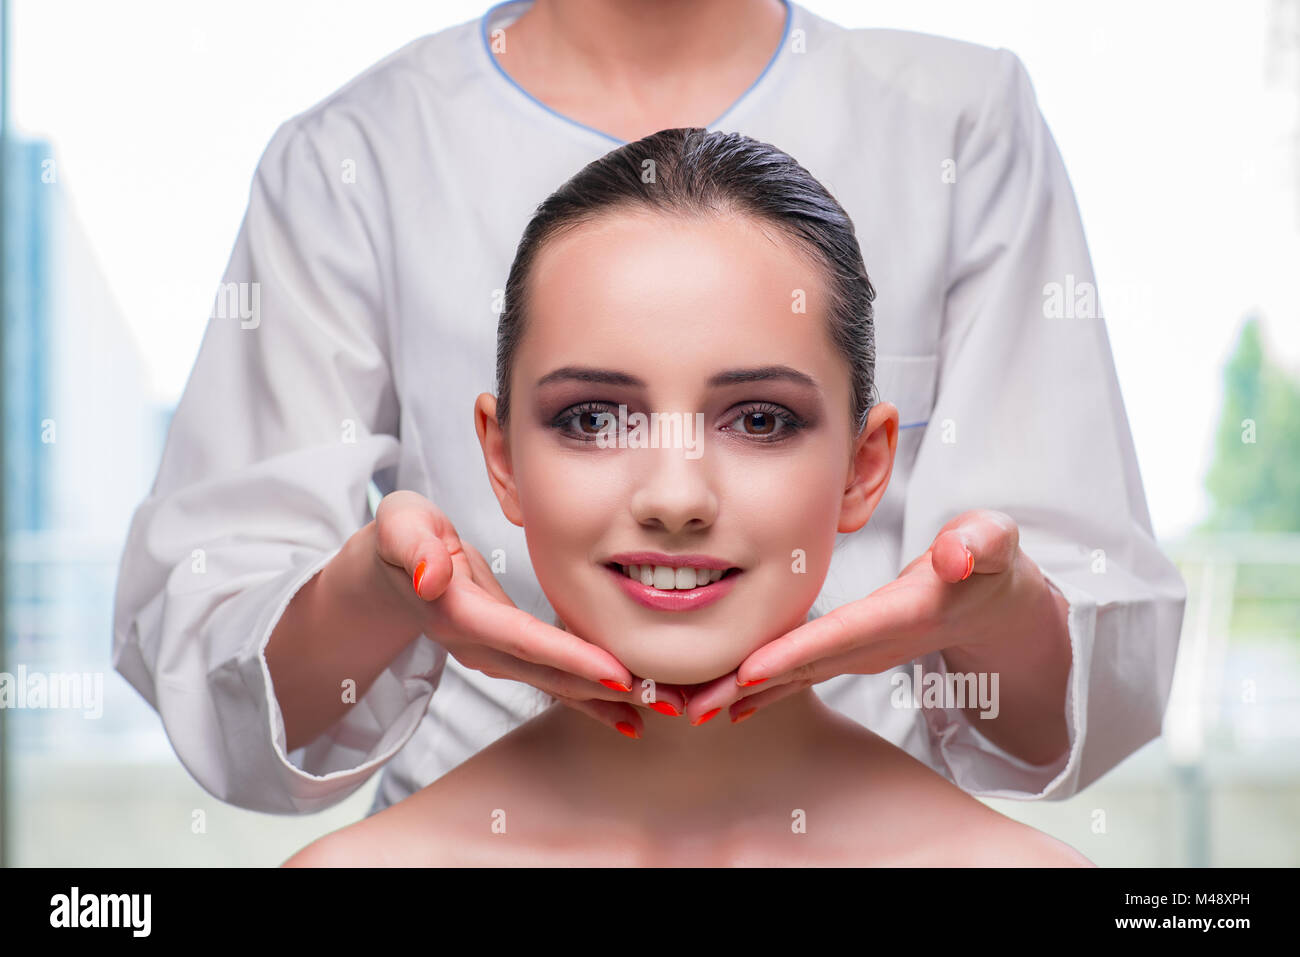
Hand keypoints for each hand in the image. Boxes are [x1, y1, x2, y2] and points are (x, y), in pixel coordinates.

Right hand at [373, 491, 686, 737]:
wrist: (388, 572)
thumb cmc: (402, 537)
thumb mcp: (399, 525)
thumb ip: (411, 544)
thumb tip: (430, 576)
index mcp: (460, 613)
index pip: (525, 639)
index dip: (572, 657)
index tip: (618, 672)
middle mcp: (480, 646)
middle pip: (551, 673)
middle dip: (609, 688)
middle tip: (664, 698)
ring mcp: (494, 657)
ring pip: (558, 684)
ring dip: (610, 698)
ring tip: (662, 706)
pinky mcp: (509, 656)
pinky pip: (556, 681)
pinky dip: (593, 697)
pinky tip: (629, 713)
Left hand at [678, 509, 1071, 763]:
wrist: (994, 603)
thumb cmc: (987, 563)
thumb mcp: (993, 542)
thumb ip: (980, 544)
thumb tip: (957, 555)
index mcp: (903, 614)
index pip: (841, 635)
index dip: (795, 652)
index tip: (749, 670)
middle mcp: (876, 644)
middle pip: (803, 668)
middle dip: (748, 688)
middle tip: (694, 705)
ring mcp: (861, 654)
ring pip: (794, 676)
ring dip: (744, 694)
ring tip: (693, 709)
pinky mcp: (850, 653)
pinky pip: (799, 674)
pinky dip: (762, 688)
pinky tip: (728, 701)